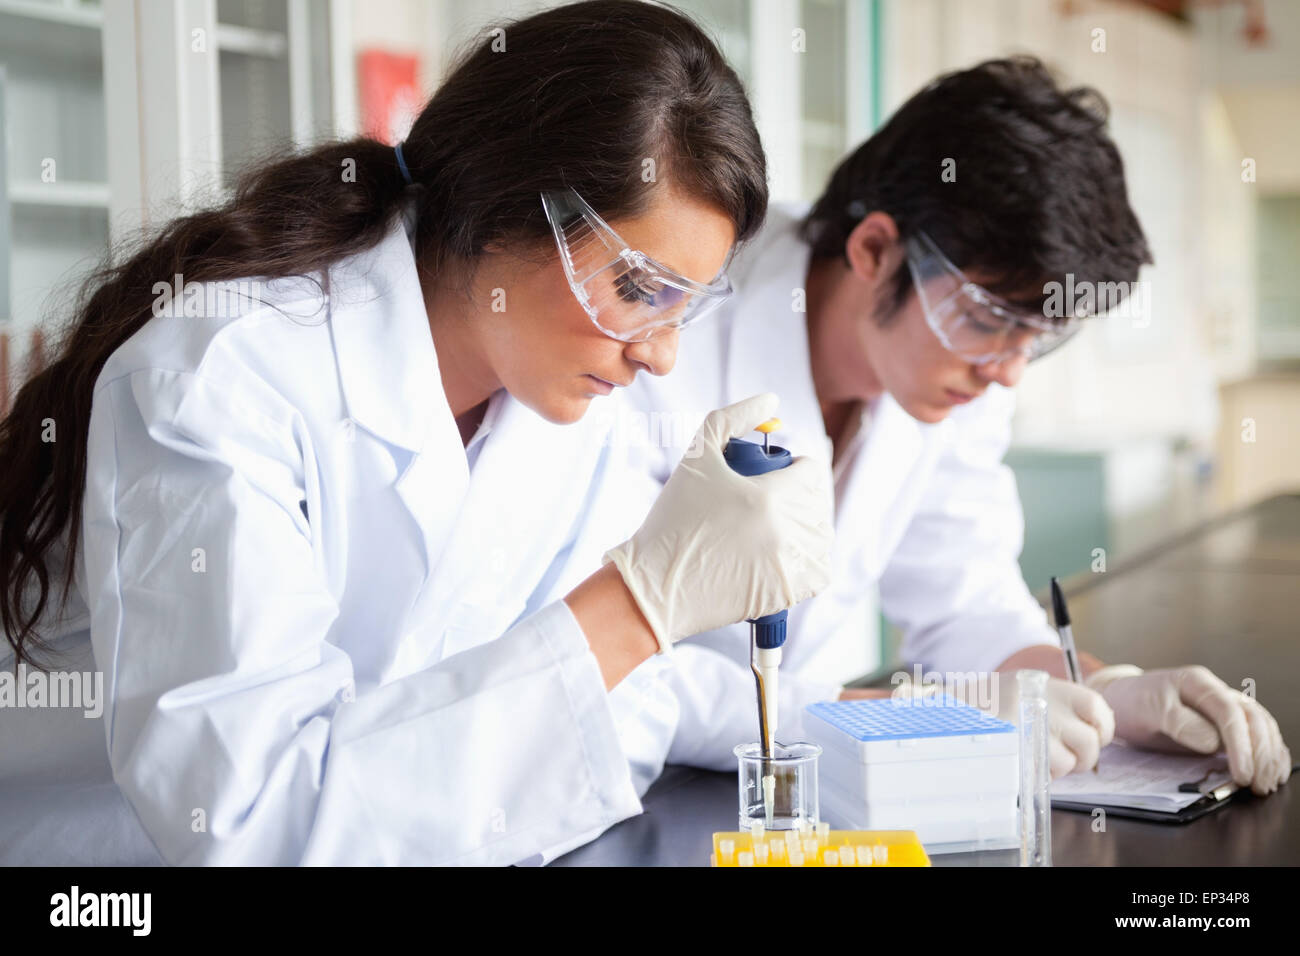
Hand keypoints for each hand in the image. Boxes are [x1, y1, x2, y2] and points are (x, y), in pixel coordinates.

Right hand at [603, 393, 832, 650]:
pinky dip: (811, 559)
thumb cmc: (672, 520)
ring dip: (807, 525)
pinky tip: (788, 552)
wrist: (655, 585)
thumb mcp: (696, 456)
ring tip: (778, 524)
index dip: (797, 468)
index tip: (778, 474)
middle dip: (800, 495)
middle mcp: (784, 533)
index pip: (812, 472)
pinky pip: (820, 571)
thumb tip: (770, 401)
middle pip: (818, 503)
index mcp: (768, 497)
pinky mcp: (785, 594)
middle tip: (772, 498)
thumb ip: (732, 418)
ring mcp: (787, 567)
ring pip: (822, 535)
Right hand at [988, 672, 1114, 778]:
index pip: (1097, 708)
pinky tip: (1022, 761)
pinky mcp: (1018, 753)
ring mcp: (1030, 731)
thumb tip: (1093, 730)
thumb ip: (1058, 703)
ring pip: (1068, 764)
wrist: (944, 707)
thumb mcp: (1024, 687)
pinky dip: (1038, 774)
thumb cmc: (985, 700)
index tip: (1093, 734)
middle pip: (1089, 743)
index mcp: (1048, 686)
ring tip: (1034, 755)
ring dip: (1056, 768)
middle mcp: (1044, 706)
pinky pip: (1043, 775)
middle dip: (1083, 757)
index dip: (1102, 728)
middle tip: (1067, 756)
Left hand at [1088, 664, 1291, 794]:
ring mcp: (1223, 708)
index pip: (1230, 713)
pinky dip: (1268, 752)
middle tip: (1257, 785)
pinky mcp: (1223, 725)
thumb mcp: (1148, 709)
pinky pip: (1256, 734)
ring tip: (1266, 783)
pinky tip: (1272, 770)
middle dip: (1261, 755)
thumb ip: (1180, 723)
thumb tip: (1213, 743)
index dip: (1241, 745)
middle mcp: (1217, 693)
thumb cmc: (1133, 702)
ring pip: (1260, 727)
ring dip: (1269, 756)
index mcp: (1199, 683)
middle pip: (1253, 720)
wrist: (1121, 700)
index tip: (1242, 773)